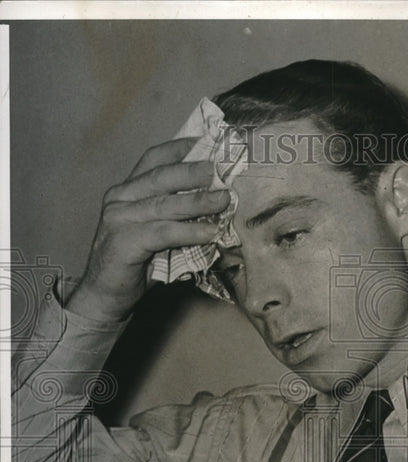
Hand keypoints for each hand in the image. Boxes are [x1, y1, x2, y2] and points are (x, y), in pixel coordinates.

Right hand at [67, 138, 229, 321]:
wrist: (105, 296)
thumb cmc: (134, 264)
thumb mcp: (155, 234)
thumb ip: (174, 218)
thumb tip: (216, 208)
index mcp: (126, 191)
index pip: (152, 160)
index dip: (176, 149)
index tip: (203, 141)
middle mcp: (119, 199)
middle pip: (161, 177)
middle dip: (193, 172)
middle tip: (220, 170)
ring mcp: (118, 219)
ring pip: (164, 204)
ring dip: (198, 202)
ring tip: (224, 200)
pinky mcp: (123, 242)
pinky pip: (163, 232)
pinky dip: (189, 232)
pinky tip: (210, 232)